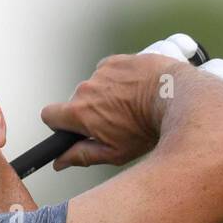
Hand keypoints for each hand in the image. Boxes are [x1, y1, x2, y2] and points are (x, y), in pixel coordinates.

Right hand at [39, 53, 186, 169]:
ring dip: (105, 95)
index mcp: (79, 113)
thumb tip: (59, 162)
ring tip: (131, 105)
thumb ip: (81, 156)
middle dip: (89, 111)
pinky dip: (118, 80)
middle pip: (75, 102)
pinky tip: (136, 90)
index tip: (74, 129)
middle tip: (115, 122)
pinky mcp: (116, 60)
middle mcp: (85, 89)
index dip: (59, 124)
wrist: (174, 98)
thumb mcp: (113, 153)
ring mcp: (101, 72)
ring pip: (94, 87)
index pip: (49, 115)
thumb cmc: (146, 129)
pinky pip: (108, 72)